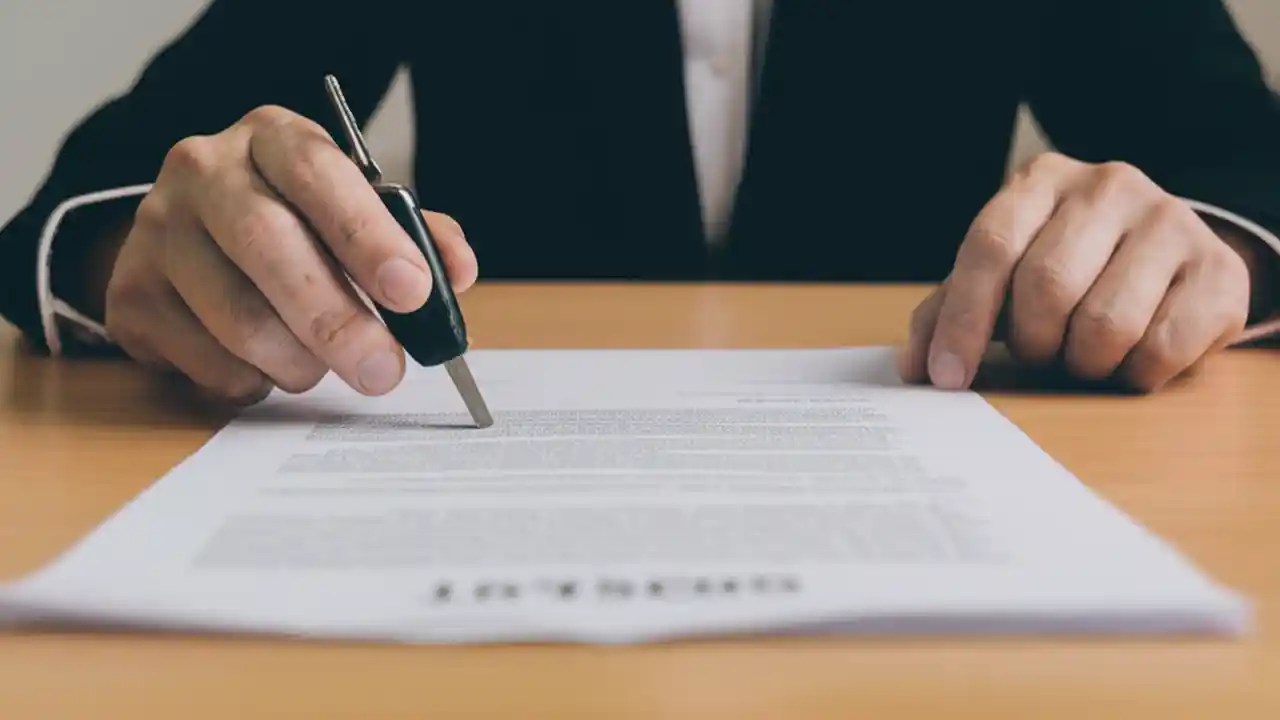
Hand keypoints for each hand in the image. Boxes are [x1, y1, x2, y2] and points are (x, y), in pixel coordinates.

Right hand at [104, 105, 477, 402]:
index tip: (413, 291)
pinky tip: (269, 367)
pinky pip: (205, 360)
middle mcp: (203, 171)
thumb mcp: (355, 211)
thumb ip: (414, 236)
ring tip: (326, 369)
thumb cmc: (296, 224)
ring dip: (298, 361)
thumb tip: (456, 273)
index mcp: (271, 138)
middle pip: (267, 243)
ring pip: (235, 314)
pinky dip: (254, 380)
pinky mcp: (131, 297)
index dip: (368, 234)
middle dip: (336, 318)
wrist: (189, 238)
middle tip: (384, 370)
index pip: (319, 172)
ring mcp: (157, 232)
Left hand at [900, 152, 1250, 391]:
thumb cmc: (1066, 269)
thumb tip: (914, 367)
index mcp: (1040, 182)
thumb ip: (950, 311)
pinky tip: (1131, 357)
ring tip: (1084, 354)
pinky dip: (1135, 373)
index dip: (963, 319)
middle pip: (1048, 286)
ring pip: (1106, 324)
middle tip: (1040, 353)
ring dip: (1084, 363)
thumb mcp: (1001, 278)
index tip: (947, 375)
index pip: (990, 248)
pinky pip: (1163, 348)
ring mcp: (1170, 220)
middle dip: (1034, 342)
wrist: (1163, 254)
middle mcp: (1107, 186)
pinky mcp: (1219, 268)